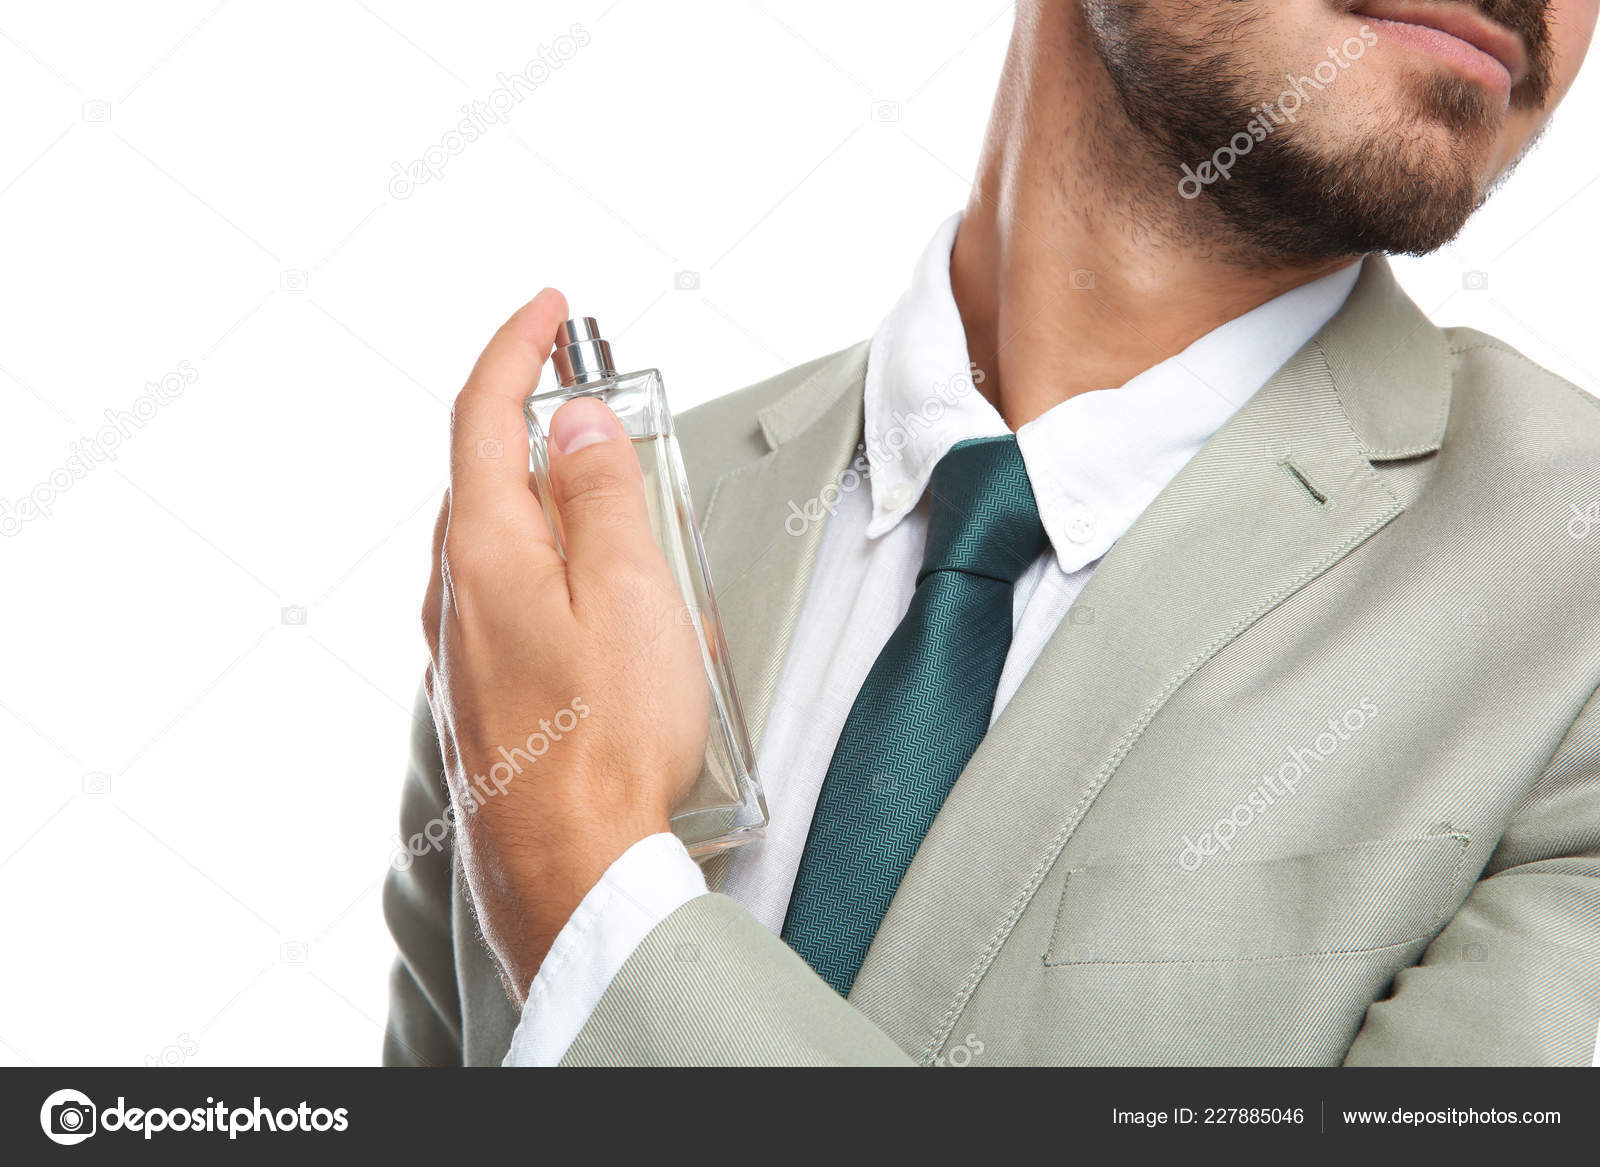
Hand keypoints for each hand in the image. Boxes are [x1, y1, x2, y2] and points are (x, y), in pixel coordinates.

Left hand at [420, 288, 707, 1004]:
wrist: (573, 872)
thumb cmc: (608, 746)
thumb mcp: (630, 594)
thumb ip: (602, 495)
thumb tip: (575, 423)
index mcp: (486, 552)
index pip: (481, 415)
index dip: (515, 348)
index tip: (548, 310)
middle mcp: (456, 595)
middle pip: (481, 471)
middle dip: (529, 413)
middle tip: (586, 385)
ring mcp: (461, 647)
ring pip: (493, 535)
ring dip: (540, 489)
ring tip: (603, 484)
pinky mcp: (482, 690)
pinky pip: (504, 591)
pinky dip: (542, 555)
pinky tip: (586, 588)